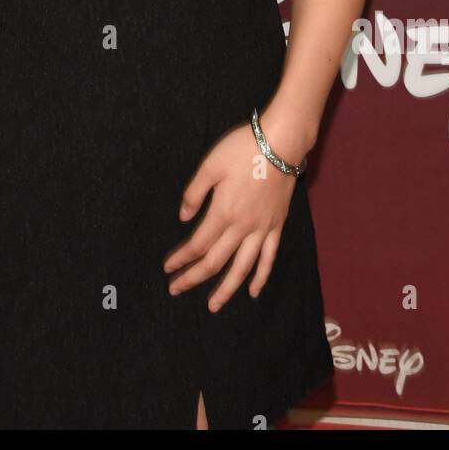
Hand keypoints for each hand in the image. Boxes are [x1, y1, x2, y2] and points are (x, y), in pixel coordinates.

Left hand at [163, 115, 302, 311]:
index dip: (181, 258)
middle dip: (194, 278)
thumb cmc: (242, 149)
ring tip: (212, 305)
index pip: (198, 244)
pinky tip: (253, 291)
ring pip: (242, 267)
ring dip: (226, 289)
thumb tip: (183, 218)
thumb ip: (194, 193)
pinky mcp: (277, 225)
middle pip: (215, 261)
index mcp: (223, 213)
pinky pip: (269, 257)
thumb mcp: (210, 165)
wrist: (280, 143)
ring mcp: (262, 229)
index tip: (167, 267)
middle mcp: (242, 227)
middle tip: (176, 289)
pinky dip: (261, 277)